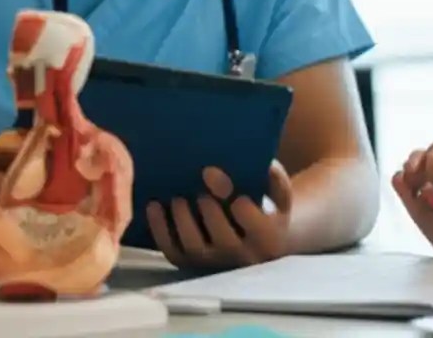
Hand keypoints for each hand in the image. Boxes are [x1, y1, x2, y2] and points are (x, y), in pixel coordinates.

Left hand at [148, 160, 292, 271]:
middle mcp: (241, 256)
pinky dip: (160, 229)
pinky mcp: (191, 264)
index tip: (240, 196)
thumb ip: (270, 178)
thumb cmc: (269, 207)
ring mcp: (214, 263)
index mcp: (268, 238)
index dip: (244, 209)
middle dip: (211, 213)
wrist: (260, 238)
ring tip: (178, 198)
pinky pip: (173, 250)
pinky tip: (154, 205)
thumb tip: (238, 169)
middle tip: (201, 192)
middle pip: (224, 239)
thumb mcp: (278, 193)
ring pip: (195, 247)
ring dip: (183, 221)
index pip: (257, 227)